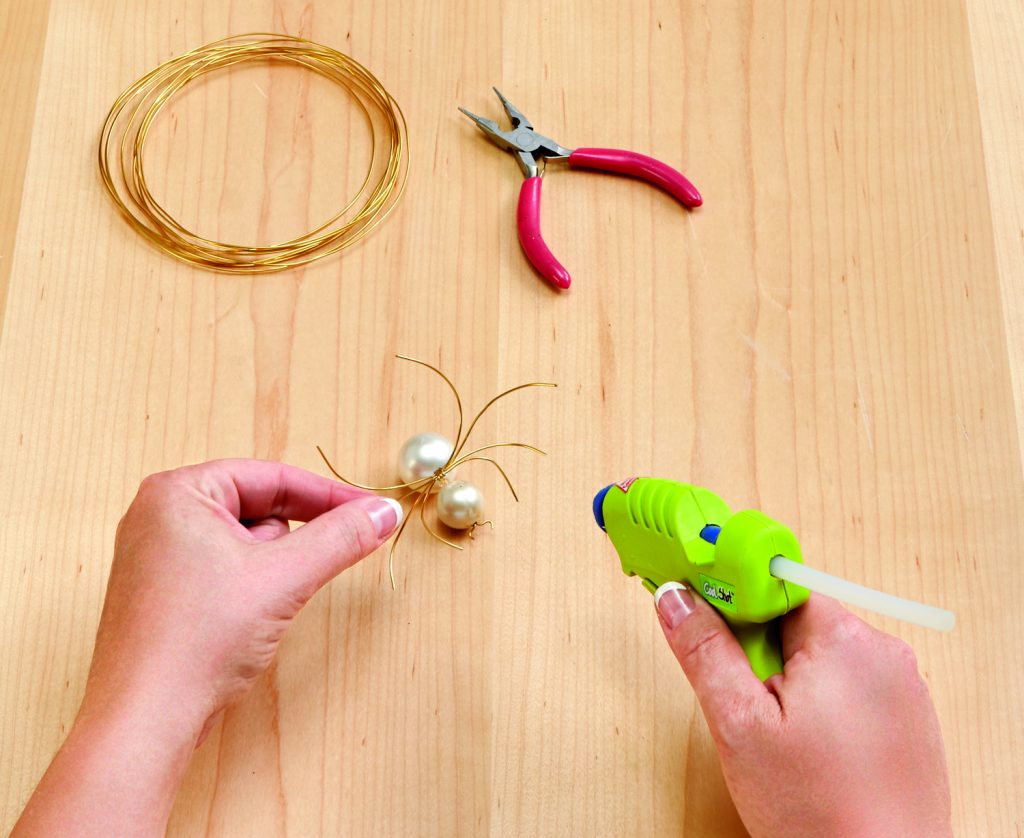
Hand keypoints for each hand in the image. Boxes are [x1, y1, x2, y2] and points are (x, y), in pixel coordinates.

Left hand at [13, 459, 400, 836]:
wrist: (146, 721)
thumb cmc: (197, 641)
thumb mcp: (285, 578)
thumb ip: (341, 538)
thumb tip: (384, 512)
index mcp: (177, 493)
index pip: (271, 476)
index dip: (327, 495)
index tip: (369, 511)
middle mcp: (159, 516)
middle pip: (257, 508)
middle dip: (294, 538)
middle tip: (324, 559)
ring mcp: (156, 557)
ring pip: (244, 544)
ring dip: (273, 568)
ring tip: (265, 605)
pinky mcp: (163, 595)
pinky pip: (224, 572)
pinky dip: (251, 588)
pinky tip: (249, 621)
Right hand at [655, 586, 951, 837]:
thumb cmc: (819, 815)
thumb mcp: (740, 725)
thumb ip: (705, 651)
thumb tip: (675, 597)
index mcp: (846, 640)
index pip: (777, 585)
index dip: (734, 600)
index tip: (704, 617)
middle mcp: (884, 653)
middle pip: (798, 621)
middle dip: (762, 652)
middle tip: (746, 704)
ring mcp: (904, 688)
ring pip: (822, 657)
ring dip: (790, 681)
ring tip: (781, 738)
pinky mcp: (910, 721)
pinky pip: (851, 688)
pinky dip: (823, 705)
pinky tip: (811, 750)